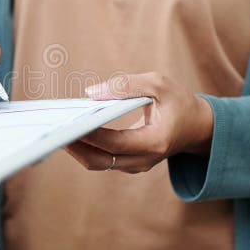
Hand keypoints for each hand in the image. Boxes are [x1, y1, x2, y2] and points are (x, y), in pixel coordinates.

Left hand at [65, 73, 212, 173]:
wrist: (197, 127)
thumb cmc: (178, 103)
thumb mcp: (158, 84)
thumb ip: (127, 85)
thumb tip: (91, 93)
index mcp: (154, 141)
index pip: (114, 142)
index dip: (90, 134)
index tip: (69, 122)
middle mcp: (143, 160)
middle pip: (99, 160)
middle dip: (74, 146)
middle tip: (52, 129)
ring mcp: (135, 165)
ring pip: (97, 162)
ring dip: (76, 148)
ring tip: (56, 129)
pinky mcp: (128, 163)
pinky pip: (101, 158)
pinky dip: (85, 147)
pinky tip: (71, 132)